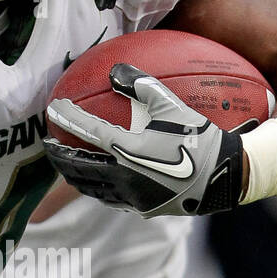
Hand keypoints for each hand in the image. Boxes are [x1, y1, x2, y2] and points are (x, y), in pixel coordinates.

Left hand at [43, 63, 244, 217]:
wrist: (228, 177)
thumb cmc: (201, 137)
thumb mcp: (173, 106)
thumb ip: (142, 86)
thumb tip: (116, 70)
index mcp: (127, 150)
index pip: (86, 131)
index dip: (67, 118)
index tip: (52, 109)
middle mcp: (123, 176)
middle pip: (77, 167)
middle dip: (57, 155)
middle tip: (48, 143)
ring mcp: (131, 196)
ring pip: (90, 187)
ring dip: (73, 174)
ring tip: (66, 163)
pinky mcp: (141, 208)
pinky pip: (109, 198)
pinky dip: (95, 187)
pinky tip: (95, 180)